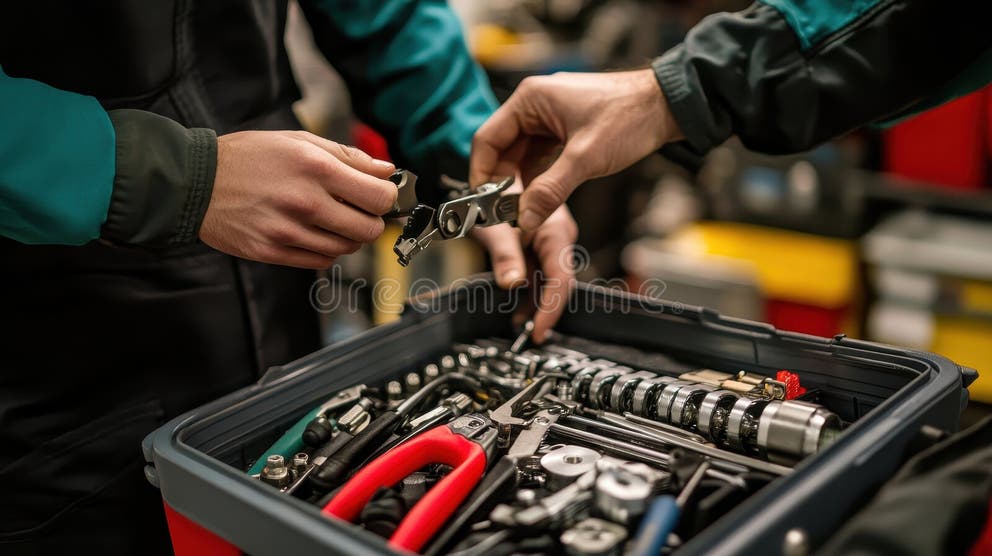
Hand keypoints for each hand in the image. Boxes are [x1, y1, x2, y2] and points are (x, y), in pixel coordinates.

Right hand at [200, 130, 397, 268]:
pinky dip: (327, 250)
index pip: (379, 197)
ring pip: (347, 248)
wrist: (195, 182)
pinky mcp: (274, 252)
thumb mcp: (298, 141)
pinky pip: (321, 261)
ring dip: (348, 236)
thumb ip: (347, 156)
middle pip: (369, 229)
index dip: (387, 196)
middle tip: (358, 209)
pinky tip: (314, 232)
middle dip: (371, 220)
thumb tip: (387, 170)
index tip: (380, 193)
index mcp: (316, 168)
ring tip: (331, 218)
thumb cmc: (249, 156)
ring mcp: (289, 231)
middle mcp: (306, 202)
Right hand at [471, 69, 681, 230]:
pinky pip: (540, 158)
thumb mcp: (586, 158)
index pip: (488, 139)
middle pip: (502, 150)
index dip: (482, 174)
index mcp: (530, 99)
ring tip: (521, 212)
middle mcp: (534, 106)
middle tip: (505, 215)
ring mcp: (549, 118)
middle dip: (503, 183)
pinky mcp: (564, 131)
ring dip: (521, 184)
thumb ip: (551, 190)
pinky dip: (538, 180)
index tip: (483, 203)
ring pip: (521, 157)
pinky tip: (539, 201)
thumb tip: (524, 220)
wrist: (667, 107)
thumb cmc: (630, 116)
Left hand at [473, 204, 577, 343]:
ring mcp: (550, 239)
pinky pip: (540, 271)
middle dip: (543, 309)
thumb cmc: (491, 192)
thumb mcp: (493, 225)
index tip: (539, 330)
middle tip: (528, 334)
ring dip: (534, 302)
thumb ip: (505, 254)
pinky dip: (529, 289)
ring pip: (548, 279)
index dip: (551, 308)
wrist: (491, 172)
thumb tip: (512, 283)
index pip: (561, 278)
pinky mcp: (541, 242)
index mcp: (553, 229)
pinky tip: (518, 305)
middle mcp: (558, 235)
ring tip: (518, 322)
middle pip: (558, 282)